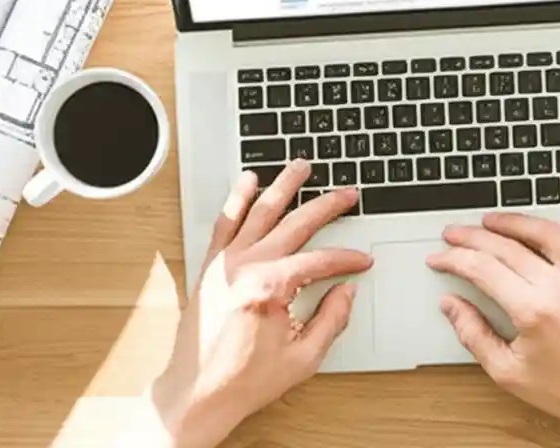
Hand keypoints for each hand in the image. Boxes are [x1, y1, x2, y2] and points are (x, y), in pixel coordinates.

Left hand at [149, 161, 370, 446]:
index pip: (321, 261)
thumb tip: (346, 291)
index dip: (347, 259)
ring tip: (300, 167)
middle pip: (296, 224)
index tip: (361, 262)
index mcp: (270, 288)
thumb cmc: (243, 380)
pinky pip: (225, 222)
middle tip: (348, 194)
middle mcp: (246, 267)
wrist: (197, 393)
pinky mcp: (210, 266)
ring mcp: (225, 263)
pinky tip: (248, 181)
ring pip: (260, 211)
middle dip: (327, 207)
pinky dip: (237, 199)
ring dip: (283, 186)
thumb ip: (331, 320)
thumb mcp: (303, 358)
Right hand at [428, 171, 559, 447]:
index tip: (440, 259)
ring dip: (512, 220)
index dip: (453, 260)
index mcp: (532, 311)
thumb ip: (474, 335)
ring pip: (544, 231)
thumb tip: (451, 304)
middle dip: (471, 238)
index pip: (481, 269)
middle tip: (453, 235)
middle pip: (505, 247)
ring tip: (490, 220)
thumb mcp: (509, 373)